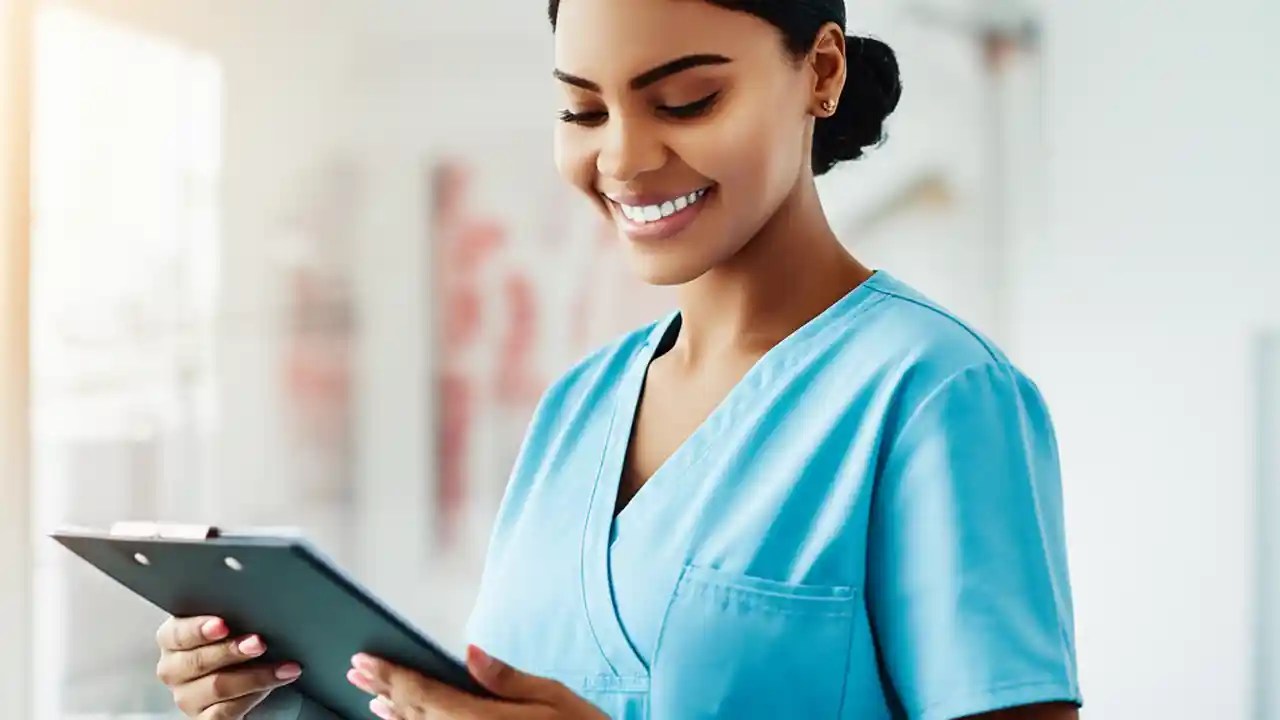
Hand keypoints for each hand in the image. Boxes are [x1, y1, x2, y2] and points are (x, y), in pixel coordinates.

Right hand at [154, 615, 302, 718]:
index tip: (223, 624)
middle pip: (197, 662)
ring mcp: (187, 697)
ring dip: (255, 676)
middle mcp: (174, 669)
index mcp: (173, 640)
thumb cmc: (237, 643)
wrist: (248, 680)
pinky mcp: (203, 719)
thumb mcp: (231, 626)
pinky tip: (273, 685)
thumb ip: (232, 615)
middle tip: (259, 643)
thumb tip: (254, 607)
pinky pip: (224, 712)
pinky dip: (253, 697)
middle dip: (231, 651)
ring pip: (217, 687)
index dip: (199, 629)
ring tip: (284, 667)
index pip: (177, 634)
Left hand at [347, 645, 607, 719]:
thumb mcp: (556, 699)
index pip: (424, 694)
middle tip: (356, 669)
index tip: (364, 659)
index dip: (390, 675)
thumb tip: (469, 651)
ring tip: (372, 696)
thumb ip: (508, 679)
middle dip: (383, 689)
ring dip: (393, 714)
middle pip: (414, 715)